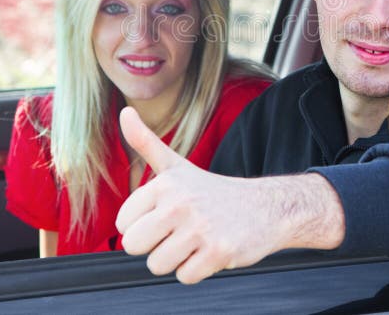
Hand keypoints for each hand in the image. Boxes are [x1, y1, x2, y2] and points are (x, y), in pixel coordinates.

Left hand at [116, 106, 344, 283]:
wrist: (264, 207)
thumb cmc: (211, 191)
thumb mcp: (177, 166)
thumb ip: (145, 141)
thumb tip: (125, 112)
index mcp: (165, 183)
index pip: (124, 224)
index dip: (143, 225)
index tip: (165, 215)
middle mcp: (180, 203)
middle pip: (134, 245)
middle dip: (155, 245)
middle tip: (179, 231)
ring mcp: (200, 228)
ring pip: (157, 264)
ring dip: (176, 258)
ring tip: (196, 240)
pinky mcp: (218, 251)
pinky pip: (185, 276)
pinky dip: (197, 270)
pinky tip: (211, 250)